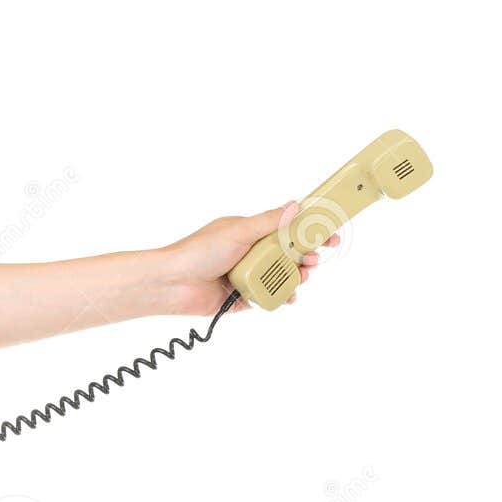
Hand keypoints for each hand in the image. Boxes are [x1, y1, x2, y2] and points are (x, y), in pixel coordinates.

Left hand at [158, 201, 340, 314]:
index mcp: (250, 233)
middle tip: (314, 260)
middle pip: (290, 254)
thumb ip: (269, 220)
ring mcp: (250, 275)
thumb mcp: (238, 230)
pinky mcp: (246, 297)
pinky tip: (288, 296)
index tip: (330, 235)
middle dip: (306, 257)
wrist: (172, 284)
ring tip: (299, 278)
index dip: (309, 231)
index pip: (286, 229)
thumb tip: (295, 204)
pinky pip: (271, 296)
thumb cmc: (198, 252)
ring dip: (297, 278)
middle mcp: (252, 253)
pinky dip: (283, 296)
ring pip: (284, 276)